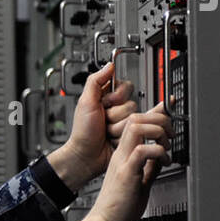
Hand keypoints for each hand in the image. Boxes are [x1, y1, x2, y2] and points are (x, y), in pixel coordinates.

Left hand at [60, 62, 137, 183]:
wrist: (85, 156)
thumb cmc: (82, 132)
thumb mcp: (85, 102)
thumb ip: (95, 81)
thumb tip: (109, 65)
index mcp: (107, 97)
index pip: (126, 87)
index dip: (117, 96)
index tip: (106, 103)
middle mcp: (117, 109)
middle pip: (131, 104)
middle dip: (115, 115)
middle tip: (103, 121)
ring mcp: (124, 123)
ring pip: (134, 119)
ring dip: (118, 127)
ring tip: (106, 132)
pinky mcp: (130, 135)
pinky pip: (137, 132)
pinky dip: (123, 136)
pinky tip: (113, 138)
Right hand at [88, 104, 171, 220]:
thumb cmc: (120, 205)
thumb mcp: (141, 180)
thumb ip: (150, 166)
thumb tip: (161, 157)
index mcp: (124, 154)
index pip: (137, 122)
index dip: (156, 113)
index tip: (170, 109)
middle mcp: (122, 153)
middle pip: (136, 118)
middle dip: (160, 120)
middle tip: (170, 135)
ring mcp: (123, 161)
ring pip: (136, 127)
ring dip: (157, 131)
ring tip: (166, 146)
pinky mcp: (127, 173)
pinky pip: (142, 151)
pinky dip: (158, 151)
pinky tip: (163, 162)